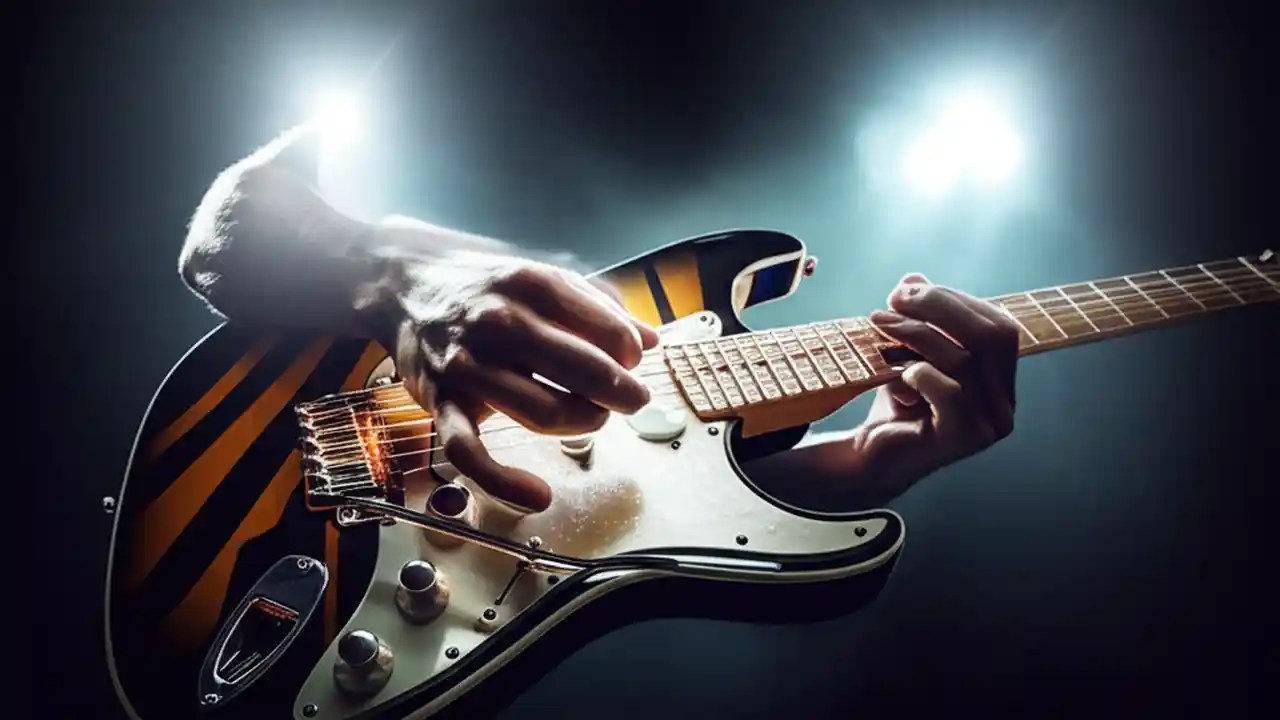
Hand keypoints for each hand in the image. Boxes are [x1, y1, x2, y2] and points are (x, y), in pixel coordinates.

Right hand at [369, 244, 658, 512]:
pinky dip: (504, 481)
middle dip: (621, 393)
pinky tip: (537, 495)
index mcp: (531, 285)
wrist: (405, 286)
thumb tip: (650, 341)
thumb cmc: (486, 287)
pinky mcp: (441, 402)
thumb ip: (599, 307)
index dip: (630, 353)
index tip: (633, 362)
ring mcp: (467, 366)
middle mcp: (499, 323)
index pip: (606, 330)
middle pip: (582, 372)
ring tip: (594, 416)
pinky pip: (471, 452)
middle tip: (634, 400)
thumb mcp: (543, 278)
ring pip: (543, 412)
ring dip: (583, 422)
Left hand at [852, 273, 1019, 494]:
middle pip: (991, 337)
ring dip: (915, 333)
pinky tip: (894, 374)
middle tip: (894, 299)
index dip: (955, 300)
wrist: (870, 454)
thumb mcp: (909, 349)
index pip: (998, 326)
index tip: (907, 289)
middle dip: (940, 307)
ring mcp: (989, 425)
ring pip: (964, 360)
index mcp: (1002, 379)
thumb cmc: (896, 399)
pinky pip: (950, 392)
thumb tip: (914, 278)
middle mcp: (1005, 404)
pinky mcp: (962, 440)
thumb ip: (921, 316)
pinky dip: (920, 372)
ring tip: (879, 324)